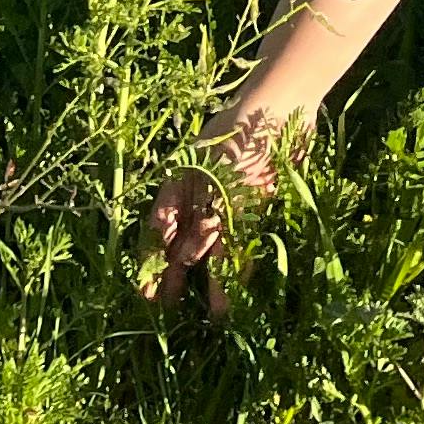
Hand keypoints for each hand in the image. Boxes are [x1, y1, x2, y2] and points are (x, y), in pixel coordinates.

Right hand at [139, 126, 280, 316]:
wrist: (279, 109)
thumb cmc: (236, 134)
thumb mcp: (210, 176)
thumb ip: (200, 218)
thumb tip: (184, 258)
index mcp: (180, 187)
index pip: (159, 233)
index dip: (151, 261)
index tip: (144, 290)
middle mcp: (202, 200)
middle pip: (183, 245)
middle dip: (174, 277)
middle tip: (166, 310)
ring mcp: (228, 205)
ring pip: (213, 251)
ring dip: (210, 282)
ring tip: (209, 314)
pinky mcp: (256, 209)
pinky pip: (244, 244)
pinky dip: (239, 269)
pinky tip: (235, 293)